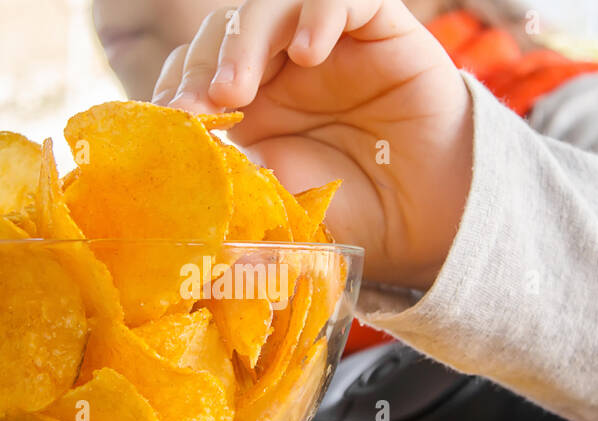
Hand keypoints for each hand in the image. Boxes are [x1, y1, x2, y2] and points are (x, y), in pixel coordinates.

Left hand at [154, 0, 473, 288]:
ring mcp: (328, 43)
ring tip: (236, 89)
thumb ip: (230, 188)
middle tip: (196, 107)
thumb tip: (171, 184)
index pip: (192, 71)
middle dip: (199, 67)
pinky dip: (321, 13)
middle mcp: (281, 67)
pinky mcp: (378, 28)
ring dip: (244, 41)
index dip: (174, 89)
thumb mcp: (276, 206)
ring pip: (271, 5)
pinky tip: (311, 53)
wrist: (430, 222)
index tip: (167, 124)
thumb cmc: (353, 214)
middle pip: (221, 32)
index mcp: (248, 105)